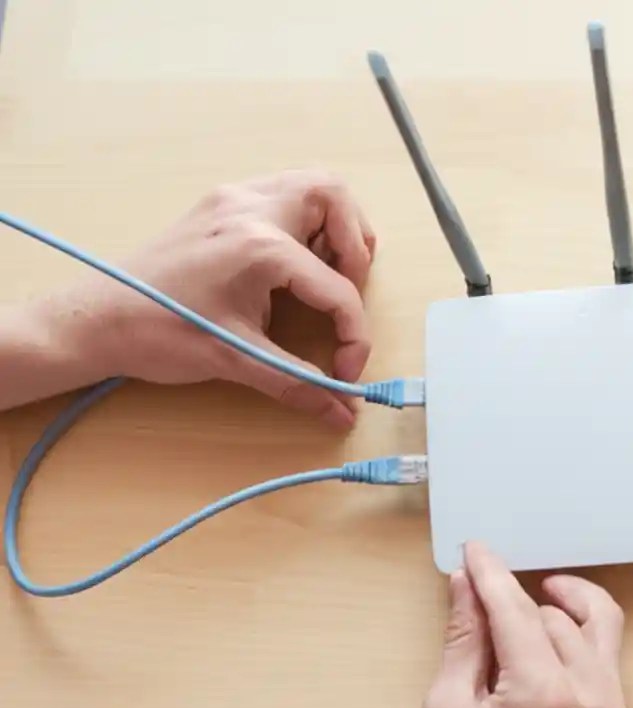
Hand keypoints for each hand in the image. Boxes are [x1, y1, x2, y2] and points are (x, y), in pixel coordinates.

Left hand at [42, 169, 376, 427]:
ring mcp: (233, 200)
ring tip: (326, 272)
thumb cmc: (159, 334)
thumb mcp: (237, 361)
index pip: (337, 285)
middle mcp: (251, 209)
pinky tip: (292, 263)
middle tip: (347, 288)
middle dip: (355, 245)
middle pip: (334, 195)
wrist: (96, 319)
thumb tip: (342, 413)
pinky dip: (303, 222)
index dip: (354, 334)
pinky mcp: (221, 204)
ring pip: (310, 186)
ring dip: (333, 227)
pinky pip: (281, 195)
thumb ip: (299, 384)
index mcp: (260, 246)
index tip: (346, 371)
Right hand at [422, 543, 626, 707]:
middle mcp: (588, 695)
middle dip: (510, 602)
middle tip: (479, 598)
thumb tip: (468, 586)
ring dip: (552, 610)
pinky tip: (558, 628)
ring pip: (590, 622)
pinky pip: (609, 648)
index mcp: (542, 694)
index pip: (513, 609)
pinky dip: (584, 628)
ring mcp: (610, 704)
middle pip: (547, 614)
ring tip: (524, 609)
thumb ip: (464, 641)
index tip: (476, 551)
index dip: (490, 573)